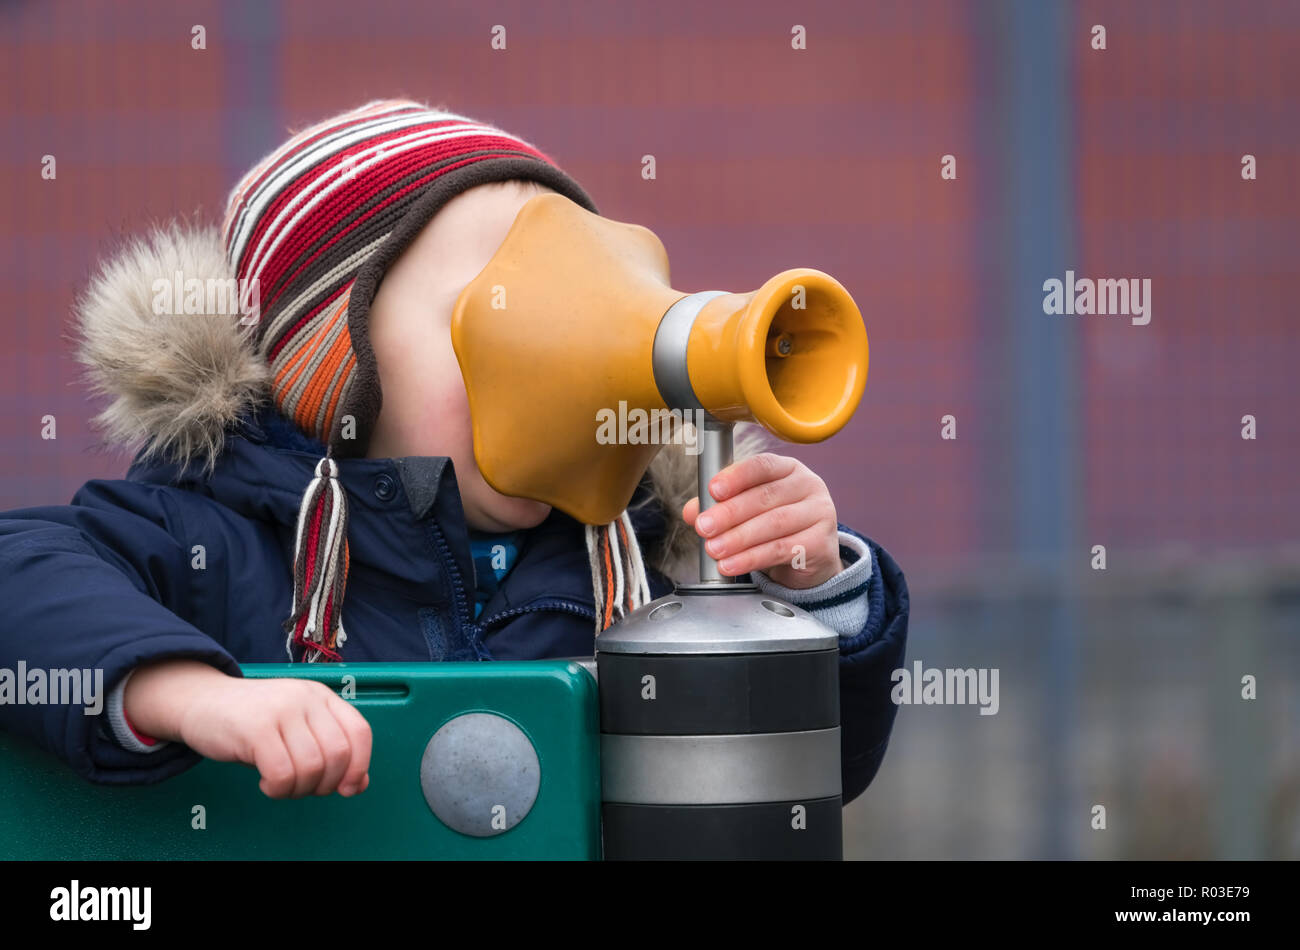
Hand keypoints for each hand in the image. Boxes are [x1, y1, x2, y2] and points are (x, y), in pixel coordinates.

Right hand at [123, 660, 372, 799]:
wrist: (201, 701)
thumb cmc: (252, 723)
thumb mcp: (297, 730)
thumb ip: (328, 752)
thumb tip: (359, 785)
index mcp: (322, 697)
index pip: (360, 732)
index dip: (359, 766)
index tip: (345, 788)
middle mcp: (307, 698)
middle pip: (338, 754)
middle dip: (325, 784)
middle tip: (302, 788)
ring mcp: (281, 710)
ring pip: (312, 767)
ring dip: (298, 789)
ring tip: (280, 784)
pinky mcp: (255, 728)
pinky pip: (282, 773)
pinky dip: (277, 789)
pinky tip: (264, 783)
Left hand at [682, 452, 841, 588]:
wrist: (810, 556)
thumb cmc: (777, 525)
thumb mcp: (749, 509)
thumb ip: (719, 505)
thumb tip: (691, 511)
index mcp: (788, 468)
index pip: (762, 465)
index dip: (736, 477)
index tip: (713, 490)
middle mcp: (808, 485)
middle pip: (765, 497)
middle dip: (729, 513)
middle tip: (704, 527)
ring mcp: (820, 513)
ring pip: (773, 524)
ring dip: (738, 539)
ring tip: (713, 549)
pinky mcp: (821, 543)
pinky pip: (781, 550)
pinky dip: (752, 558)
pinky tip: (731, 564)